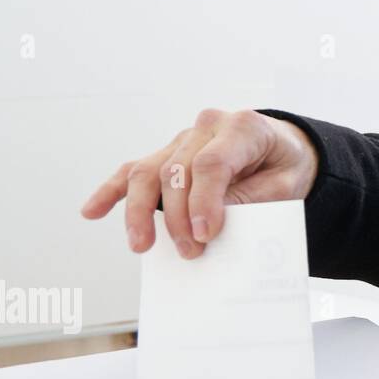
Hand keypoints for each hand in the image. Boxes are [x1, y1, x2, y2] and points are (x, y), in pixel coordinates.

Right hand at [80, 109, 318, 257]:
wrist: (286, 149)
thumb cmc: (286, 165)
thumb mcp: (286, 183)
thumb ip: (252, 198)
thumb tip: (210, 221)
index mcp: (243, 127)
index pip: (212, 163)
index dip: (204, 201)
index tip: (206, 234)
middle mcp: (208, 127)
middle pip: (177, 170)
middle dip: (179, 216)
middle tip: (190, 251)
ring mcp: (184, 139)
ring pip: (149, 170)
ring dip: (140, 210)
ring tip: (141, 245)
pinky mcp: (168, 154)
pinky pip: (134, 170)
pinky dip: (111, 190)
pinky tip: (92, 211)